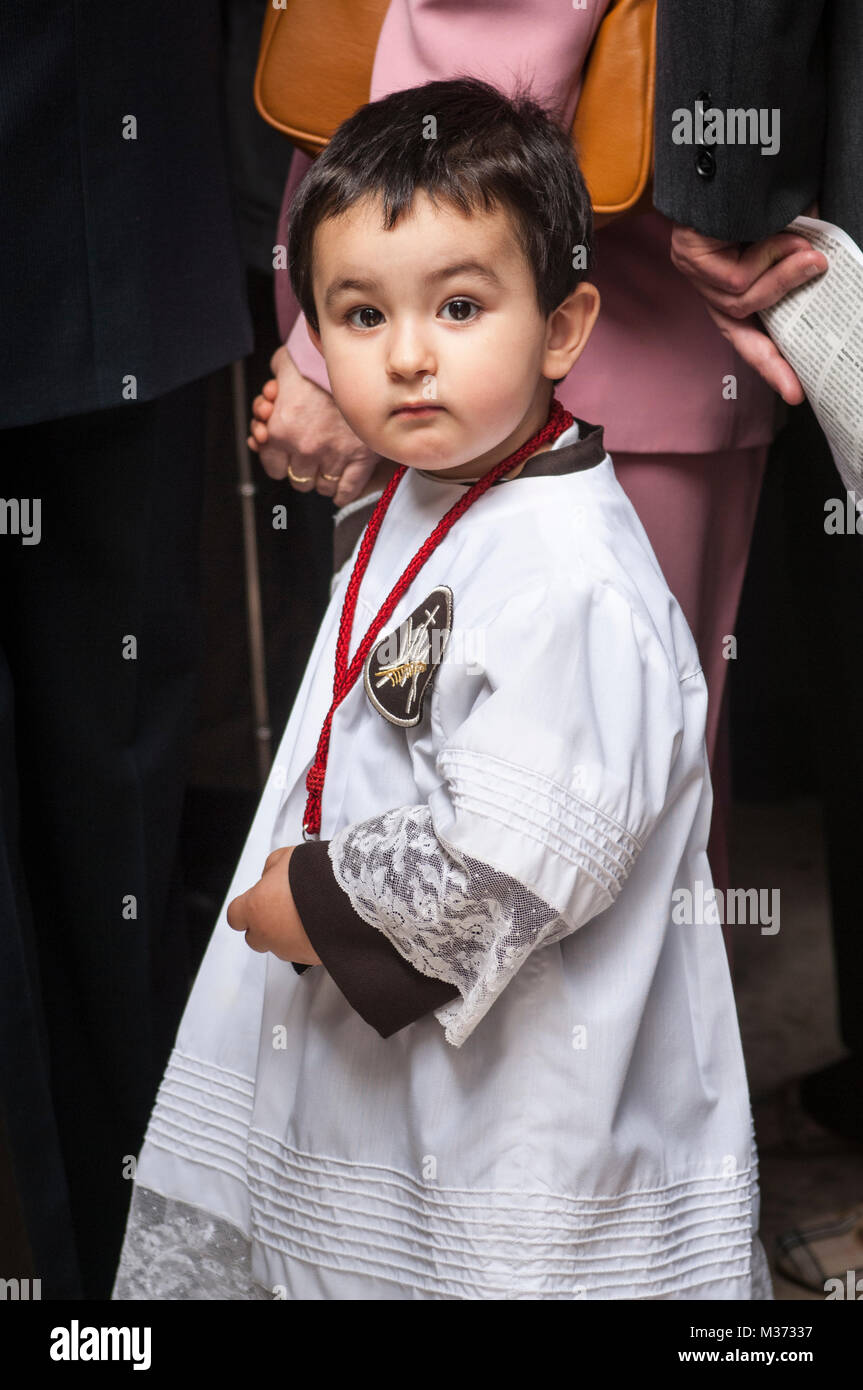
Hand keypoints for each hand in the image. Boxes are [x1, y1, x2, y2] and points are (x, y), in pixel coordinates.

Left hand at [226, 847, 321, 965]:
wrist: (350, 895)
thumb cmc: (317, 876)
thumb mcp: (285, 858)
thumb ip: (270, 869)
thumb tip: (270, 875)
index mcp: (256, 909)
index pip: (235, 916)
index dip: (244, 909)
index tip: (252, 903)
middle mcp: (269, 935)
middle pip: (254, 938)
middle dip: (264, 925)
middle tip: (280, 909)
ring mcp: (290, 949)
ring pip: (280, 947)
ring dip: (287, 934)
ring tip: (306, 913)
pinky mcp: (312, 958)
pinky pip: (304, 951)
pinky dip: (308, 941)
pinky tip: (321, 923)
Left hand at [247, 345, 379, 505]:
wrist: (352, 355)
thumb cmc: (317, 358)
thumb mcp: (283, 369)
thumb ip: (272, 391)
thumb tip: (267, 404)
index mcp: (280, 430)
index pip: (273, 468)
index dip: (279, 462)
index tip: (286, 457)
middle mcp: (304, 448)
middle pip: (298, 480)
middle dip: (301, 470)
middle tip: (308, 460)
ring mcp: (334, 454)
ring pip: (322, 487)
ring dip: (322, 480)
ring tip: (326, 469)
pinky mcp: (360, 457)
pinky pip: (347, 489)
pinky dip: (343, 492)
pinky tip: (340, 490)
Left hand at [669, 200, 826, 404]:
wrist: (736, 142)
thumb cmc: (762, 184)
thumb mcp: (792, 228)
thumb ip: (800, 256)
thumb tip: (821, 271)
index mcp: (726, 279)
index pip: (746, 330)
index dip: (770, 361)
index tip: (795, 391)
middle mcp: (706, 279)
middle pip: (738, 329)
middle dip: (770, 360)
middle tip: (797, 387)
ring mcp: (696, 269)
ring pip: (743, 302)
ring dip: (783, 281)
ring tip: (813, 257)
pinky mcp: (691, 257)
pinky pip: (738, 278)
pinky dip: (769, 259)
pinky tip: (785, 237)